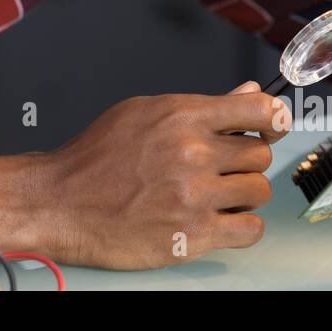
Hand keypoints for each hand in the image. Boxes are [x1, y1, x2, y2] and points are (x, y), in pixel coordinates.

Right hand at [38, 81, 290, 269]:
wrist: (59, 202)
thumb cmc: (94, 158)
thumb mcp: (142, 113)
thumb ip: (199, 107)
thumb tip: (247, 95)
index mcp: (182, 116)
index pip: (259, 111)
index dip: (272, 120)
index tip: (270, 128)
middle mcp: (192, 153)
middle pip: (260, 154)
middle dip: (244, 161)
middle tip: (221, 168)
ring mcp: (194, 196)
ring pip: (257, 191)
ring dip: (242, 194)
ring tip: (215, 195)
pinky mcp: (192, 235)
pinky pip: (249, 230)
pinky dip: (241, 227)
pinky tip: (220, 219)